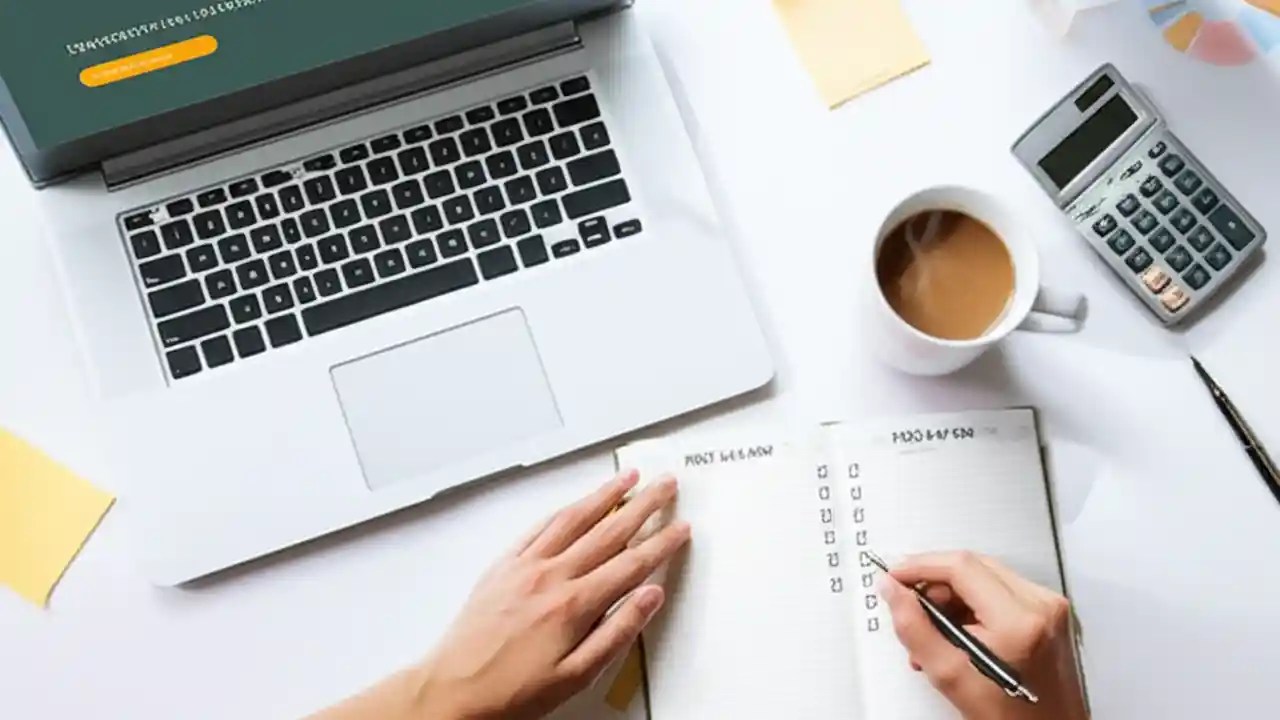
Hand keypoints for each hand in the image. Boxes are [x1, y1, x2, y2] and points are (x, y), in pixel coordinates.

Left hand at [414, 471, 686, 719]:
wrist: (453, 691)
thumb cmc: (511, 692)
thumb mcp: (576, 676)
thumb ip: (617, 633)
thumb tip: (649, 598)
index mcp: (573, 605)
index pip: (631, 564)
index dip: (661, 543)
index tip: (680, 528)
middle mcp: (550, 576)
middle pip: (609, 531)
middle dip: (643, 505)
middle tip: (665, 485)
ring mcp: (524, 566)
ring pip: (574, 519)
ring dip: (604, 495)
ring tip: (627, 478)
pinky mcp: (502, 566)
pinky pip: (538, 527)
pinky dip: (563, 510)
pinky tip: (575, 502)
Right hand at [879, 552, 1087, 719]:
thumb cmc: (1010, 718)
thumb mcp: (950, 676)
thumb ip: (915, 627)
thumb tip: (892, 590)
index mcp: (1019, 620)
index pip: (960, 567)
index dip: (920, 566)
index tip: (895, 577)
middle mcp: (1041, 605)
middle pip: (972, 566)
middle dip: (934, 583)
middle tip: (913, 609)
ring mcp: (1050, 606)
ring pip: (985, 576)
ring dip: (952, 595)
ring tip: (936, 632)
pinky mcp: (1050, 612)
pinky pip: (1001, 590)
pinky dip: (974, 604)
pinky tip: (961, 632)